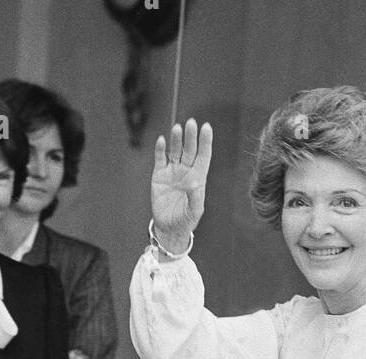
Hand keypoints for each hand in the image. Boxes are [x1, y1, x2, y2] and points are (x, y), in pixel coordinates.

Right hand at [150, 117, 212, 252]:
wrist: (169, 228)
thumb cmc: (185, 221)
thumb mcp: (194, 211)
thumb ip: (196, 197)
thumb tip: (195, 182)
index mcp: (198, 177)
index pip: (203, 155)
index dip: (205, 141)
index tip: (206, 127)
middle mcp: (186, 171)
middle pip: (189, 149)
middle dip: (191, 136)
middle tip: (191, 123)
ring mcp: (172, 171)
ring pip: (175, 151)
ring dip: (176, 139)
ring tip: (177, 128)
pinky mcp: (159, 175)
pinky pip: (160, 158)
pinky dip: (160, 149)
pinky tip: (161, 140)